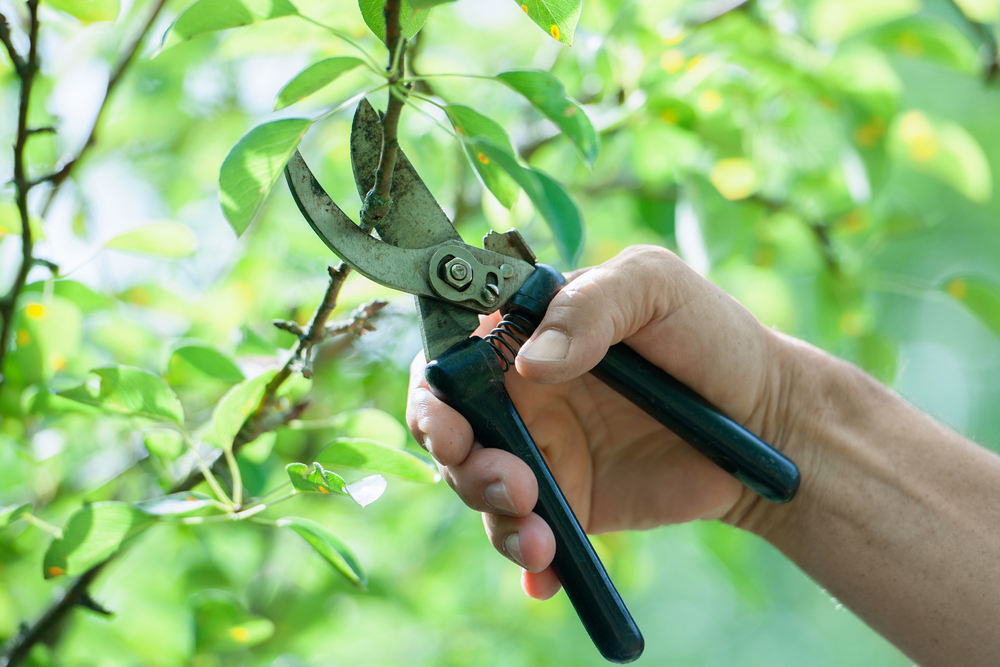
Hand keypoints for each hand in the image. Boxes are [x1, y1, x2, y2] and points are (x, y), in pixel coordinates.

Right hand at [406, 246, 798, 598]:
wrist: (768, 418)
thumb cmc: (708, 335)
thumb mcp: (652, 286)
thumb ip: (588, 307)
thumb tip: (529, 364)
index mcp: (525, 336)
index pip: (449, 361)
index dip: (434, 395)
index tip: (452, 426)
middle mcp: (522, 395)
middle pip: (453, 434)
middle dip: (462, 466)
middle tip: (510, 485)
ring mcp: (544, 452)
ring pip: (483, 492)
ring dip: (497, 519)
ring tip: (542, 536)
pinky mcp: (571, 503)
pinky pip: (531, 537)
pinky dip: (531, 564)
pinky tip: (548, 578)